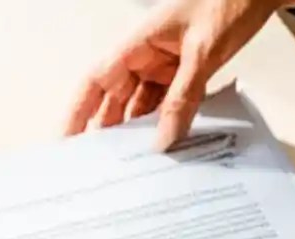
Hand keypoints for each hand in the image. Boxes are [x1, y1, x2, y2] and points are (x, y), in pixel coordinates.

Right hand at [65, 0, 294, 149]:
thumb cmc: (228, 0)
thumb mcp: (204, 51)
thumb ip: (183, 97)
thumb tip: (164, 139)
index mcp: (137, 42)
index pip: (96, 81)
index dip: (77, 112)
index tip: (65, 141)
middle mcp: (144, 55)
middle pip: (115, 99)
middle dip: (109, 131)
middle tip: (103, 167)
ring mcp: (164, 65)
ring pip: (142, 105)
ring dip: (140, 131)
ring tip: (136, 164)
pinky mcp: (184, 71)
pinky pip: (168, 103)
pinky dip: (166, 123)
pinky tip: (166, 144)